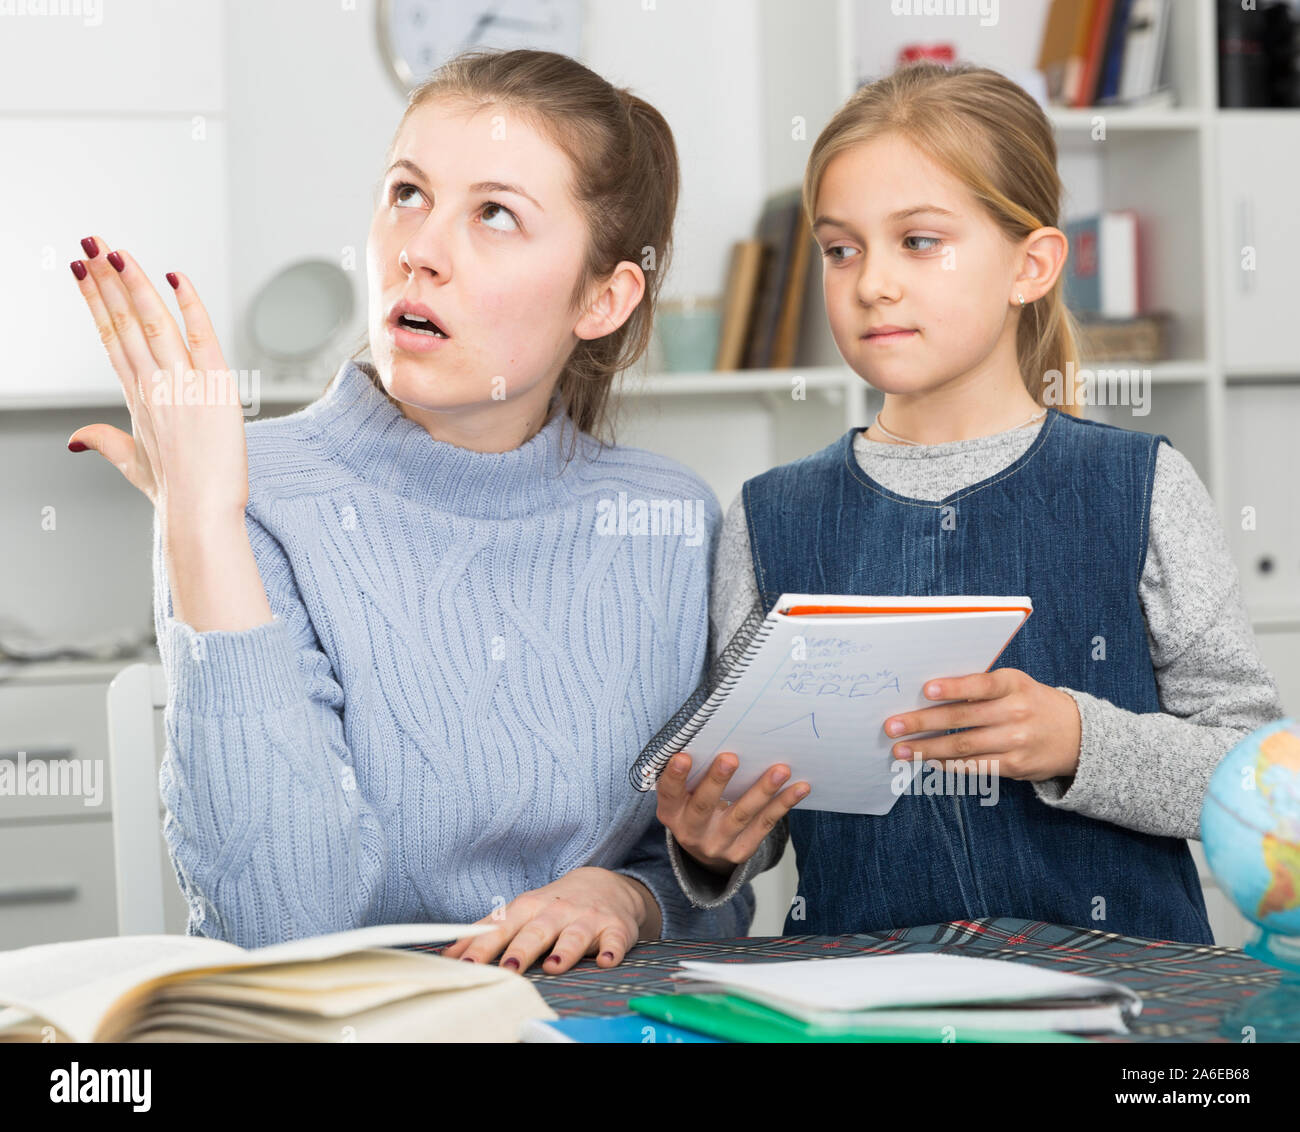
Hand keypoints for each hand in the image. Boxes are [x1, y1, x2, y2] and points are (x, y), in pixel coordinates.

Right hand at [67, 236, 248, 520]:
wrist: (199, 515)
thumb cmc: (174, 494)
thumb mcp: (132, 464)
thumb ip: (104, 442)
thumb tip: (77, 438)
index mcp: (135, 399)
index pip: (111, 338)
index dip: (95, 302)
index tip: (82, 272)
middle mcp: (153, 386)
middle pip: (124, 323)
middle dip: (105, 280)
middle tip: (90, 243)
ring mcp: (181, 386)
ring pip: (153, 324)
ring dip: (134, 285)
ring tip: (116, 252)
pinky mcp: (214, 390)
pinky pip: (202, 338)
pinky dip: (191, 307)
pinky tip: (178, 278)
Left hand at [440, 867, 655, 973]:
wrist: (604, 884)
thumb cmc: (553, 906)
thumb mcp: (520, 913)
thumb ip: (487, 934)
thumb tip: (447, 956)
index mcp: (529, 908)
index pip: (502, 928)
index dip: (483, 947)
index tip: (466, 965)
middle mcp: (557, 911)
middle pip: (536, 931)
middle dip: (521, 950)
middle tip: (507, 969)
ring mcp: (587, 918)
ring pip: (574, 935)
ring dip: (565, 950)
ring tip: (554, 966)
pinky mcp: (616, 927)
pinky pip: (615, 940)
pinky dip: (611, 950)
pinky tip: (605, 961)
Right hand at [655, 752, 808, 873]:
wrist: (704, 848)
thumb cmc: (695, 805)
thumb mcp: (684, 794)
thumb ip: (694, 773)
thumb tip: (720, 736)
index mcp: (671, 812)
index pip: (669, 793)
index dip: (674, 776)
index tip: (683, 756)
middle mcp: (690, 831)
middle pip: (704, 806)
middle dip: (717, 782)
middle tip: (730, 758)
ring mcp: (717, 843)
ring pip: (741, 815)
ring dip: (762, 790)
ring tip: (780, 770)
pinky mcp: (741, 850)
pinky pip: (764, 824)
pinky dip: (783, 804)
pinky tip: (799, 788)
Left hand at [883, 669, 1081, 780]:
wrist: (1076, 735)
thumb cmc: (1031, 702)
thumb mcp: (1014, 684)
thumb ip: (980, 687)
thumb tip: (930, 694)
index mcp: (1014, 684)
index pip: (981, 685)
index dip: (954, 688)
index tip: (926, 690)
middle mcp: (1016, 712)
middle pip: (962, 719)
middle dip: (922, 723)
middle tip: (893, 726)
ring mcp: (1016, 741)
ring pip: (963, 746)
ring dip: (927, 748)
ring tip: (901, 749)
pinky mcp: (1014, 766)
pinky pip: (974, 766)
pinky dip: (947, 764)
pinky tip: (927, 761)